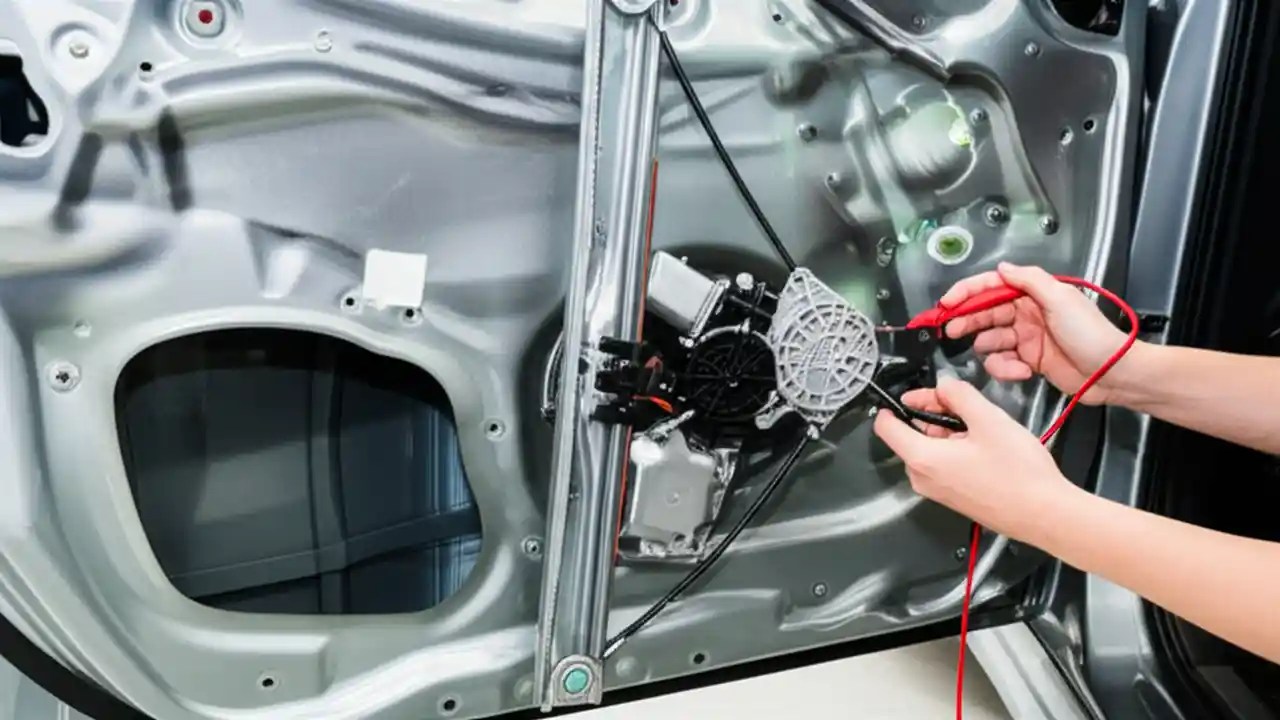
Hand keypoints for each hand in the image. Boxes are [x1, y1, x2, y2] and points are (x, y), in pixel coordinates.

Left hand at [873, 378, 1079, 541]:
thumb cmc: (1018, 471)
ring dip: (947, 432)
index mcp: (921, 458)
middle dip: (932, 415)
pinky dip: (955, 451)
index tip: (920, 394)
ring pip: (928, 450)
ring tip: (980, 429)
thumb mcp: (988, 419)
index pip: (885, 427)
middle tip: (963, 405)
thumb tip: (943, 385)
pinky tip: (983, 448)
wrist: (1045, 515)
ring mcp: (936, 492)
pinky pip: (941, 466)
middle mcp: (921, 479)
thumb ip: (959, 394)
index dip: (898, 405)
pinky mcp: (952, 498)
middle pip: (910, 435)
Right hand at [942, 262, 1132, 404]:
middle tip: (952, 330)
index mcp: (1034, 294)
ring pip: (990, 340)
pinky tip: (1023, 371)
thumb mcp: (1061, 298)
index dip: (967, 293)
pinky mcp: (1028, 361)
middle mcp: (1027, 314)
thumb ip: (1029, 279)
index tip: (947, 303)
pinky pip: (1002, 362)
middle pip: (985, 313)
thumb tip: (1002, 268)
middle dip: (967, 320)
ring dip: (991, 349)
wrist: (1112, 372)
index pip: (992, 287)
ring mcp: (1026, 339)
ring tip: (1007, 356)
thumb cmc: (1092, 334)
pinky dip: (1006, 368)